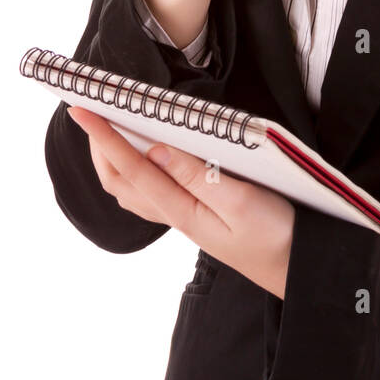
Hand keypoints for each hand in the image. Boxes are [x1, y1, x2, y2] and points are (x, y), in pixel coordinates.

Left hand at [68, 107, 294, 298]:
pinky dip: (138, 169)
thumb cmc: (275, 235)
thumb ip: (197, 175)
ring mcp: (186, 217)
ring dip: (114, 159)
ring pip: (134, 188)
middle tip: (90, 113)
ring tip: (110, 129)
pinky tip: (149, 157)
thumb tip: (155, 149)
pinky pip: (154, 191)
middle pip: (121, 182)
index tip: (82, 109)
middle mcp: (176, 214)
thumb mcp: (240, 200)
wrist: (297, 270)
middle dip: (99, 148)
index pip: (131, 168)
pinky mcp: (199, 215)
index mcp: (182, 209)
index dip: (104, 137)